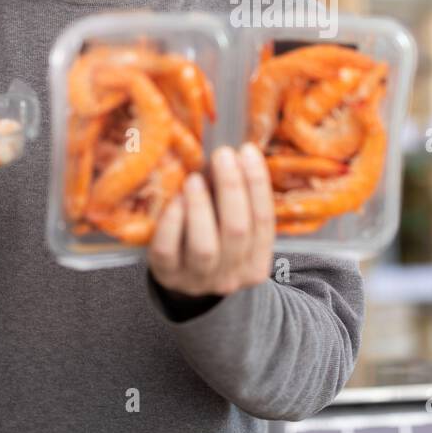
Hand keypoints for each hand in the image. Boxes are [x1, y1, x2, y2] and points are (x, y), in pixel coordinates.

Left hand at [148, 143, 275, 298]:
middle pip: (237, 231)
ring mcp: (198, 280)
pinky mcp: (167, 276)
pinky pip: (168, 251)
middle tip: (222, 155)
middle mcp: (231, 276)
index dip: (257, 184)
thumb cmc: (215, 242)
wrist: (185, 281)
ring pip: (205, 246)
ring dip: (201, 206)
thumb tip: (231, 154)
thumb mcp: (234, 230)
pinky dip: (173, 222)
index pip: (264, 221)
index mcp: (256, 263)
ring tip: (195, 178)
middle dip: (231, 187)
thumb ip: (237, 202)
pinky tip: (175, 199)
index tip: (247, 151)